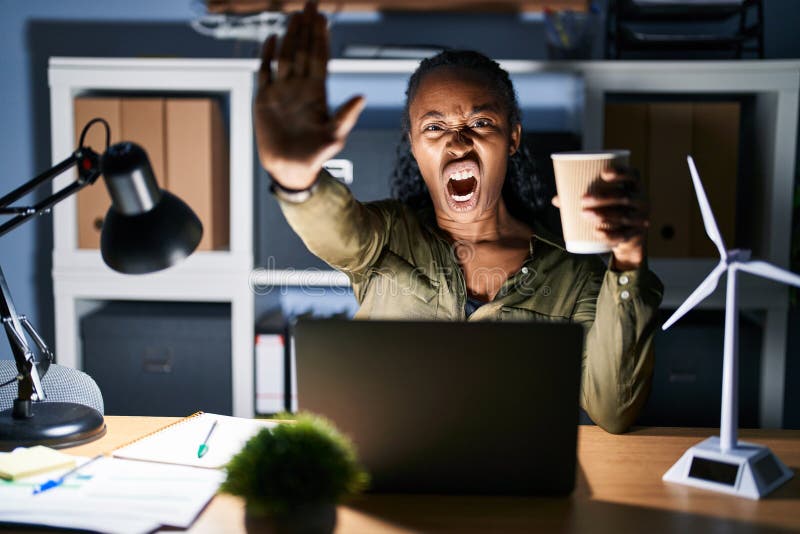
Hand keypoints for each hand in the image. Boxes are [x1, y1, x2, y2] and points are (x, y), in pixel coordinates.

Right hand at [255, 1, 364, 188]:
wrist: (290, 169)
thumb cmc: (316, 156)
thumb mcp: (334, 137)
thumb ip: (346, 116)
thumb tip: (362, 97)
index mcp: (317, 93)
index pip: (319, 58)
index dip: (321, 38)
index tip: (323, 18)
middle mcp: (300, 87)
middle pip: (303, 51)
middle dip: (307, 28)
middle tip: (310, 5)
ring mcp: (282, 91)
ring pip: (286, 56)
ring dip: (290, 36)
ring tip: (294, 15)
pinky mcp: (264, 99)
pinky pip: (265, 71)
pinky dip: (267, 54)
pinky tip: (272, 38)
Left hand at [552, 167, 648, 269]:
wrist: (628, 237)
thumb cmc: (612, 212)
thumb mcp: (603, 204)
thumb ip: (581, 199)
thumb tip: (556, 199)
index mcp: (634, 187)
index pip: (633, 175)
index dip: (621, 172)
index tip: (603, 174)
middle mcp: (641, 200)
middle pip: (624, 196)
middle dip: (604, 197)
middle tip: (582, 199)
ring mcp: (641, 218)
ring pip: (623, 216)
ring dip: (603, 215)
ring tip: (584, 214)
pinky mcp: (636, 234)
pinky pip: (623, 235)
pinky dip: (609, 235)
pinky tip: (597, 232)